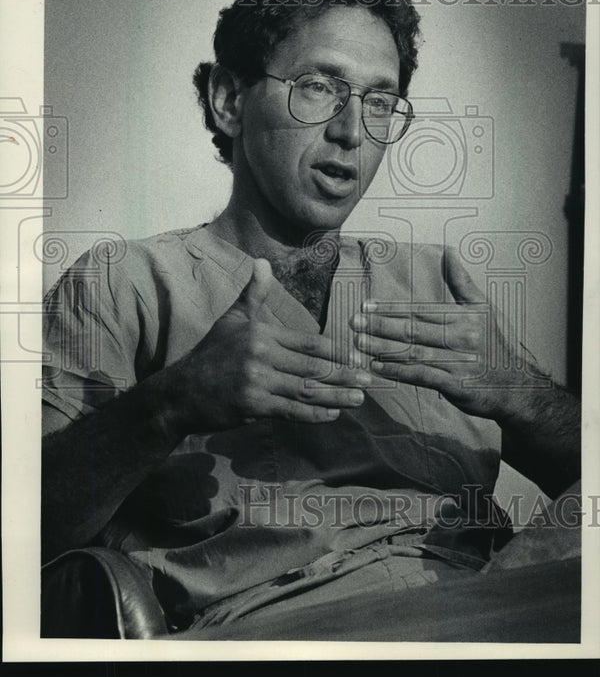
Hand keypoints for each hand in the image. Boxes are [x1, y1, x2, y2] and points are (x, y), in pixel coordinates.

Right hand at [161, 259, 372, 432]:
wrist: (182, 391)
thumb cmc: (212, 353)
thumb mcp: (232, 319)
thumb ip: (254, 293)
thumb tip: (262, 262)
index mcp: (262, 333)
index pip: (309, 342)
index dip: (337, 350)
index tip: (358, 356)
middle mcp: (261, 356)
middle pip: (313, 367)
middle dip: (344, 374)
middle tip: (369, 379)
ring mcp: (258, 383)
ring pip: (306, 390)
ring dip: (336, 396)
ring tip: (359, 398)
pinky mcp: (253, 407)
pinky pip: (291, 411)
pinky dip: (314, 414)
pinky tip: (332, 414)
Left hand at [349, 248, 537, 419]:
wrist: (518, 385)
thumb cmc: (495, 344)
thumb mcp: (484, 308)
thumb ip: (462, 282)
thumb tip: (448, 251)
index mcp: (464, 317)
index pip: (421, 310)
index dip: (391, 308)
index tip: (367, 306)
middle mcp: (461, 337)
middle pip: (413, 330)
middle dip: (380, 326)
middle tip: (354, 322)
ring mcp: (458, 362)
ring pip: (414, 353)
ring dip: (383, 348)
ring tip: (358, 343)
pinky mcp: (456, 385)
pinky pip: (422, 376)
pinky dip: (398, 372)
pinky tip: (378, 367)